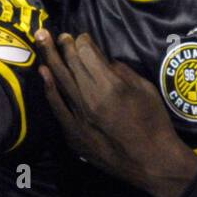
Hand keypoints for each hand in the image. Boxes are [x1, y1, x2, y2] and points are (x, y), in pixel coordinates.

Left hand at [37, 30, 196, 196]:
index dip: (82, 41)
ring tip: (41, 40)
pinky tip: (42, 71)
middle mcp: (91, 97)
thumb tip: (104, 61)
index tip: (81, 37)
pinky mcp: (74, 132)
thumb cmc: (155, 123)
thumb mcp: (145, 89)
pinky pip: (57, 106)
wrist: (151, 162)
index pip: (88, 54)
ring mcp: (79, 116)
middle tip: (54, 33)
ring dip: (50, 58)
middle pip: (71, 64)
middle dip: (62, 45)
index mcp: (111, 85)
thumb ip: (122, 72)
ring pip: (60, 80)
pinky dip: (49, 88)